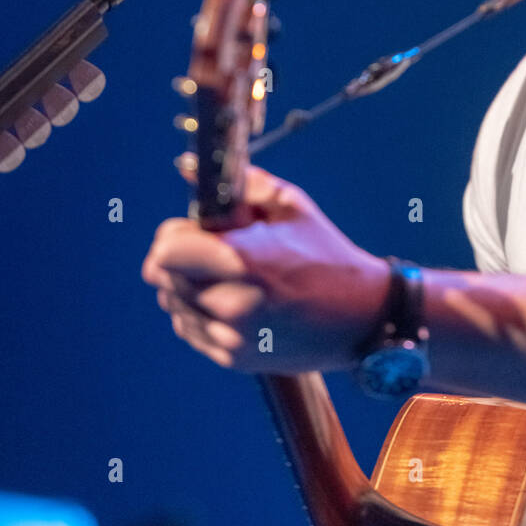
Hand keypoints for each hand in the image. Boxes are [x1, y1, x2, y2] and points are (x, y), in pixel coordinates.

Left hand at [141, 164, 391, 373]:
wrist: (363, 316)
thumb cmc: (327, 254)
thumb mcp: (290, 206)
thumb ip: (238, 185)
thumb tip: (186, 166)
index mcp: (242, 259)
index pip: (165, 251)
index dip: (175, 234)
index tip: (196, 230)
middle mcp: (231, 303)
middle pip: (162, 277)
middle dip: (180, 258)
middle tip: (212, 251)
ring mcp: (232, 336)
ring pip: (172, 304)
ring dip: (186, 286)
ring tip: (224, 276)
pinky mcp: (234, 358)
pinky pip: (189, 329)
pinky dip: (198, 312)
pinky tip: (230, 299)